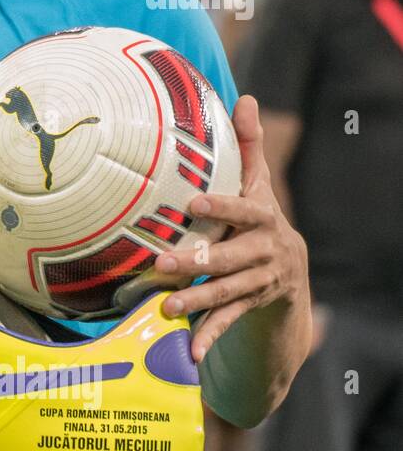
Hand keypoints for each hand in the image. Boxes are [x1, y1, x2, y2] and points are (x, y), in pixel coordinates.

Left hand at [150, 95, 309, 362]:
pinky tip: (189, 353)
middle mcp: (266, 253)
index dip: (224, 206)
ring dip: (197, 300)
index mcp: (264, 219)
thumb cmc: (257, 220)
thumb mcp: (257, 186)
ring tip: (166, 306)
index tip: (195, 202)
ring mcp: (259, 284)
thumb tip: (245, 97)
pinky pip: (228, 324)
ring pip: (228, 294)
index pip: (246, 210)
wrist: (289, 277)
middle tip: (162, 262)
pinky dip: (207, 337)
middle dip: (199, 261)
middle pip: (232, 258)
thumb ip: (249, 147)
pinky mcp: (249, 310)